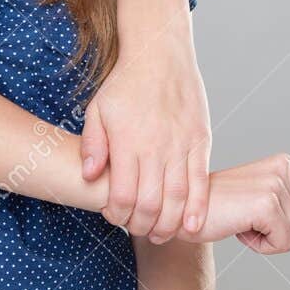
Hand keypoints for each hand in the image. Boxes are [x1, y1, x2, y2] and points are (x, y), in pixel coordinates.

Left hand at [83, 33, 210, 241]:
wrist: (160, 54)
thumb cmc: (125, 83)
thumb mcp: (97, 110)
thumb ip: (92, 145)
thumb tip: (87, 176)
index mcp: (127, 142)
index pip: (122, 194)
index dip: (117, 214)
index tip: (113, 217)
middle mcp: (155, 147)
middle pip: (151, 203)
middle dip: (142, 225)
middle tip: (137, 229)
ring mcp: (181, 145)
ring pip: (177, 198)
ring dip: (169, 224)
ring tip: (162, 234)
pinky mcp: (200, 142)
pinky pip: (201, 182)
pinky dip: (197, 208)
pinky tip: (192, 225)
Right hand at [183, 153, 289, 252]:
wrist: (185, 212)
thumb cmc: (222, 211)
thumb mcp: (265, 202)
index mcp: (287, 164)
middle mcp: (285, 168)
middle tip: (262, 232)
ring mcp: (276, 184)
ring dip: (275, 243)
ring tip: (248, 228)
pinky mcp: (267, 203)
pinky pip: (285, 243)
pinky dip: (265, 248)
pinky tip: (242, 233)